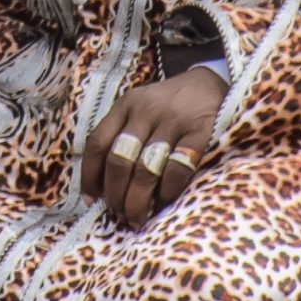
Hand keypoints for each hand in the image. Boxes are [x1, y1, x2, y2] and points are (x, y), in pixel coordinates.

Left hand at [81, 64, 224, 228]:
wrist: (211, 83)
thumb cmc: (170, 105)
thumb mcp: (141, 108)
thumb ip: (121, 135)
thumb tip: (101, 186)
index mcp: (126, 105)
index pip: (97, 142)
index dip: (89, 176)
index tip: (90, 199)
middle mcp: (146, 110)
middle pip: (119, 160)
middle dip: (116, 195)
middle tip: (118, 214)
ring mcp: (174, 120)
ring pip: (145, 169)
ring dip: (138, 200)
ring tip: (136, 217)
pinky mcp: (200, 131)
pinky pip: (177, 169)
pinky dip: (167, 191)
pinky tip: (164, 202)